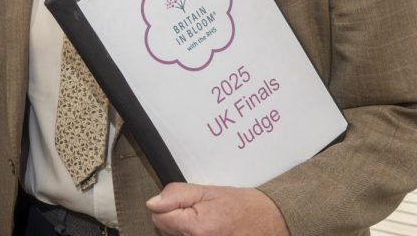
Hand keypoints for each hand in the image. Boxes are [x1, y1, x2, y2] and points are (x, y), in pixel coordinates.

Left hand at [147, 183, 288, 235]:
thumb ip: (176, 195)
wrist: (271, 221)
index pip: (158, 217)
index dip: (167, 206)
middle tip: (198, 212)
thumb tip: (153, 203)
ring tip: (205, 222)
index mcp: (196, 227)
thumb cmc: (242, 206)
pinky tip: (208, 231)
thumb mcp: (207, 191)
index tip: (184, 204)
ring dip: (184, 230)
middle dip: (176, 219)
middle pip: (165, 231)